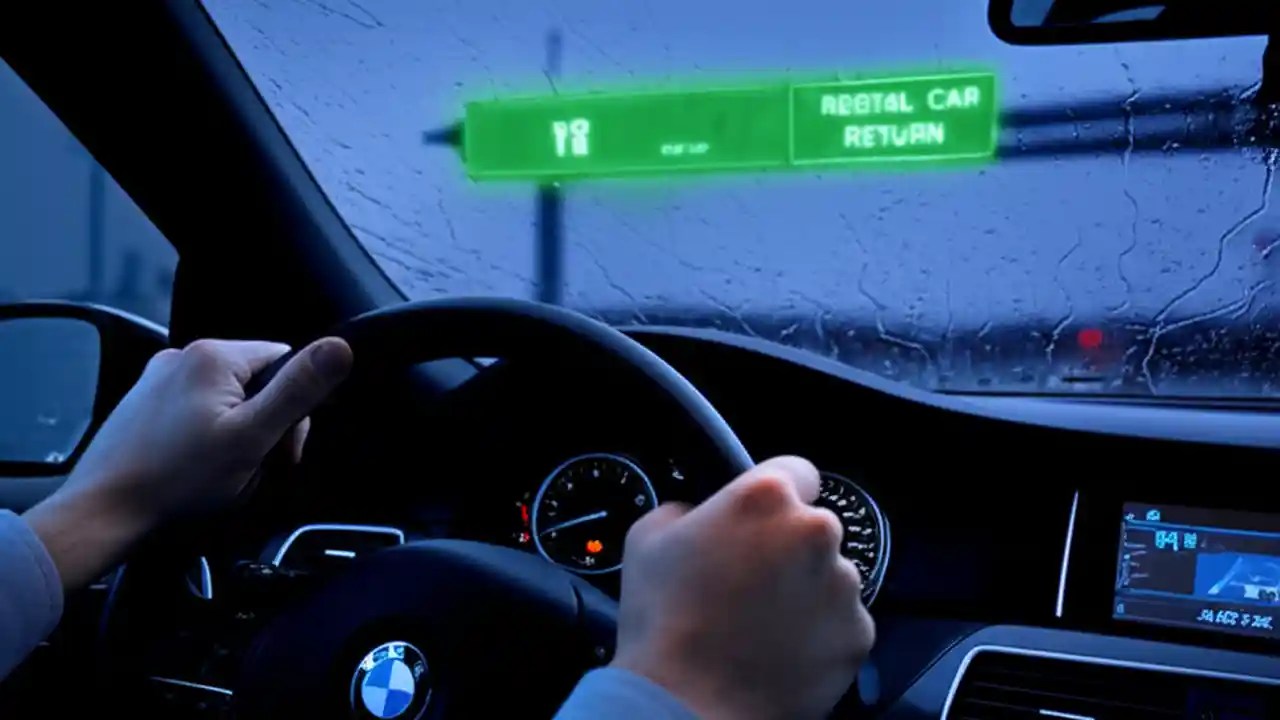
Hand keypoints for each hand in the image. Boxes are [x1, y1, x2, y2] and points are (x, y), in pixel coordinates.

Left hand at [23, 337, 352, 588]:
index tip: (278, 450)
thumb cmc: (176, 482)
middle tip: (249, 467)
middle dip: (264, 427)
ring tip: (219, 472)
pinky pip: (198, 412)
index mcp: (214, 355)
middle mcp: (183, 356)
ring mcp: (159, 379)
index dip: (294, 411)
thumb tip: (340, 347)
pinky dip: (207, 438)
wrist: (103, 514)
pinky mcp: (145, 403)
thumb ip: (299, 391)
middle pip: (258, 383)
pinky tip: (195, 468)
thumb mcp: (253, 438)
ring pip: (229, 401)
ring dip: (237, 436)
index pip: (287, 364)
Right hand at [611, 456, 873, 719]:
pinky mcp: (857, 634)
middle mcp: (814, 532)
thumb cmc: (663, 623)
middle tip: (748, 580)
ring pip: (829, 575)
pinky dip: (818, 632)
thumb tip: (700, 512)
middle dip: (787, 547)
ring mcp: (842, 586)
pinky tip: (778, 649)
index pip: (795, 470)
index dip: (775, 494)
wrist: (687, 706)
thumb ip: (686, 508)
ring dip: (804, 590)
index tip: (761, 518)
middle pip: (812, 525)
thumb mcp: (647, 537)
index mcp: (765, 497)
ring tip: (759, 623)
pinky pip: (841, 621)